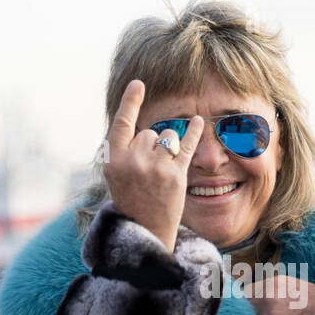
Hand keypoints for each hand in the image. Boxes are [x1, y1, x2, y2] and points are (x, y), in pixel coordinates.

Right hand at [104, 79, 202, 252]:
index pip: (122, 123)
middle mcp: (133, 161)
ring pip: (168, 137)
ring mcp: (156, 167)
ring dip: (169, 148)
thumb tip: (143, 126)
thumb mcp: (116, 176)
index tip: (138, 83)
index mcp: (114, 160)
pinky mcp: (176, 175)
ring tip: (162, 173)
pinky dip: (194, 132)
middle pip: (149, 132)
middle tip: (149, 173)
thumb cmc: (131, 201)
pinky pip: (187, 145)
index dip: (130, 101)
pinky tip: (200, 121)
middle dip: (152, 145)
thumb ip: (125, 151)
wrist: (145, 231)